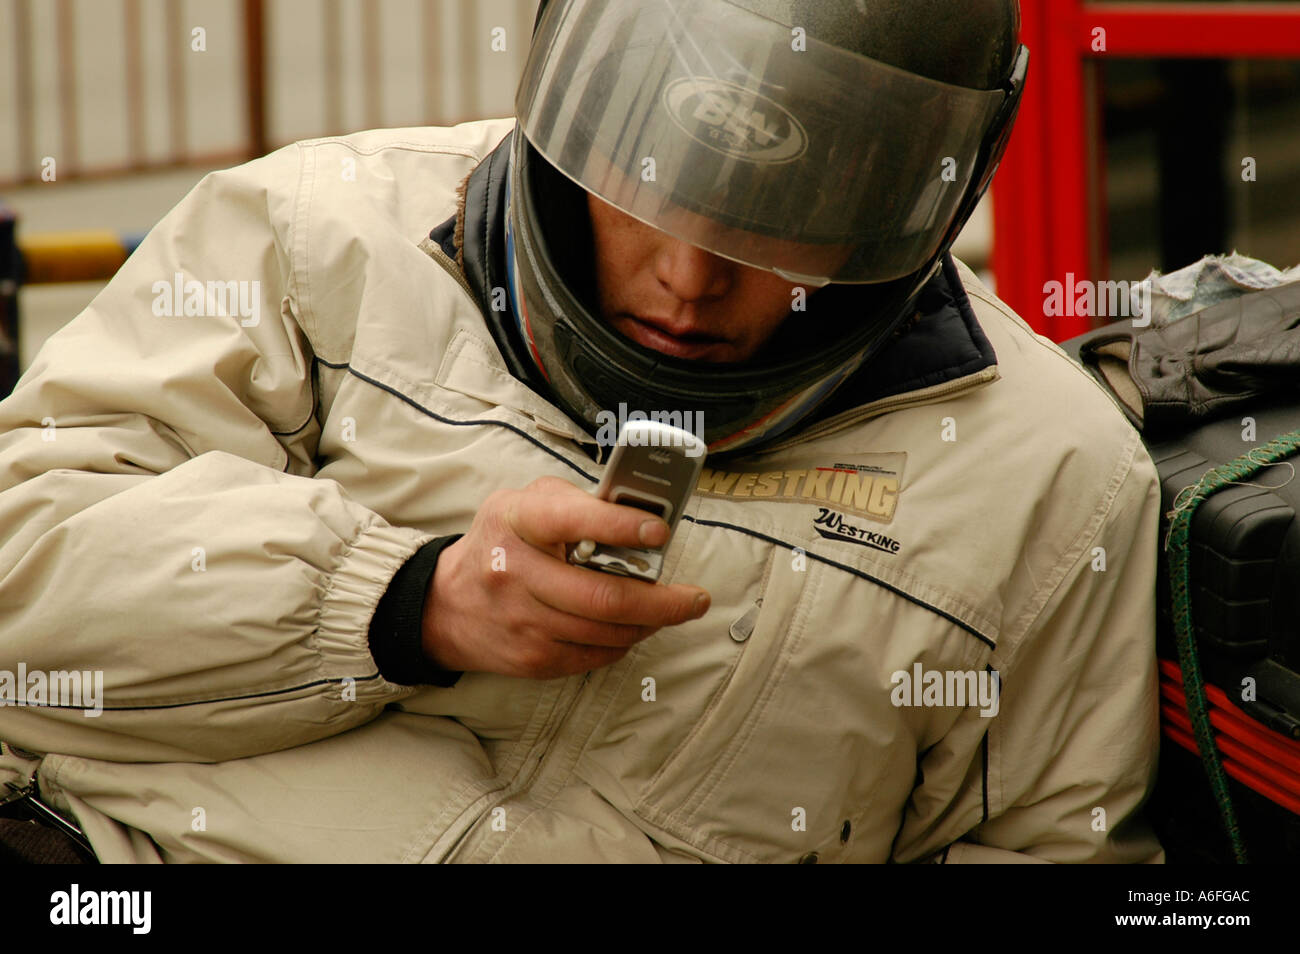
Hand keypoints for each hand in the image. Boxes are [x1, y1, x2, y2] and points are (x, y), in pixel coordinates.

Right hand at [422, 476, 710, 679]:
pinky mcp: (532, 659)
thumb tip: (639, 514)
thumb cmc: (502, 542)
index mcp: (517, 521)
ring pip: (608, 632)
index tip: (659, 530)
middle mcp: (515, 573)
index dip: (621, 526)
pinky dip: (625, 641)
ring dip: (651, 622)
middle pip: (604, 597)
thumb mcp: (525, 503)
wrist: (446, 604)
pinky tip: (633, 626)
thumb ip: (577, 503)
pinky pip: (597, 656)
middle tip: (695, 598)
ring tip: (670, 609)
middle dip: (663, 600)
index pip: (572, 520)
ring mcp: (523, 622)